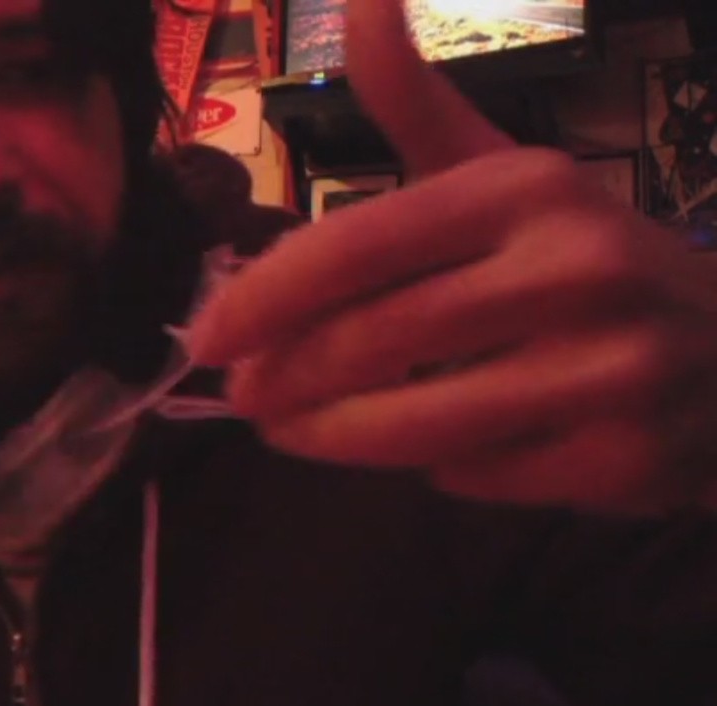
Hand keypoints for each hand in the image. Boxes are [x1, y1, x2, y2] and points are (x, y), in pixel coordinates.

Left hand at [187, 0, 716, 513]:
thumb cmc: (579, 258)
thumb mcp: (504, 172)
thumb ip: (414, 104)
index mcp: (525, 190)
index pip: (361, 243)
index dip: (267, 295)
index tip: (206, 336)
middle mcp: (574, 270)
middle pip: (377, 341)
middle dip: (285, 379)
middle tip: (241, 398)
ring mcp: (608, 370)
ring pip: (417, 426)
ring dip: (330, 436)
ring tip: (287, 432)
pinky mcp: (623, 458)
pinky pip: (474, 478)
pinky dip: (428, 471)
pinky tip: (418, 452)